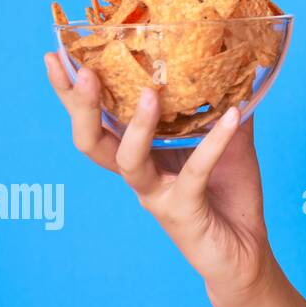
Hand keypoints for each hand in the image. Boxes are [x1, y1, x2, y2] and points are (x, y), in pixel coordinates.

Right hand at [44, 51, 272, 304]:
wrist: (246, 251)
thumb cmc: (230, 195)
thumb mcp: (231, 142)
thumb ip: (225, 107)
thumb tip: (237, 63)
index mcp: (141, 154)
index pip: (97, 120)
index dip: (72, 93)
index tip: (58, 55)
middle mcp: (139, 175)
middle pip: (92, 142)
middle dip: (83, 107)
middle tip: (87, 72)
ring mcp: (156, 195)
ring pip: (129, 161)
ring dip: (137, 126)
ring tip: (148, 93)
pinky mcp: (182, 212)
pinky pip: (194, 172)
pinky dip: (215, 141)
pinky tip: (233, 115)